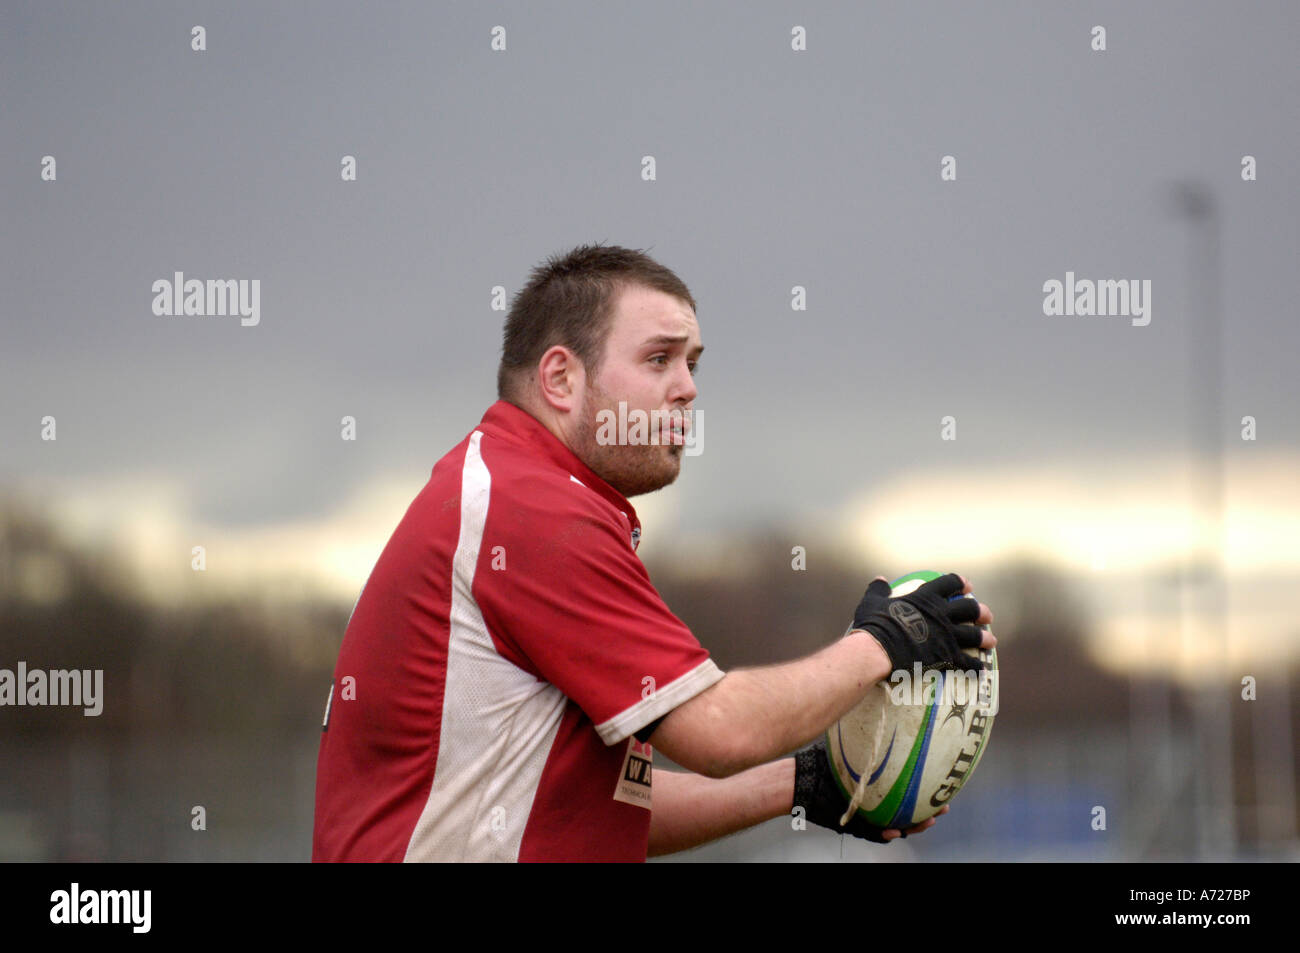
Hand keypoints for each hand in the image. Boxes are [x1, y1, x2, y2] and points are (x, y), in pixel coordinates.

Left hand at [793, 739, 947, 842]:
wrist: (805, 779)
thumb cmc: (826, 759)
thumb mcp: (851, 745)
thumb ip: (869, 734)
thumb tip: (884, 705)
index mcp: (881, 782)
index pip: (910, 785)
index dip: (929, 784)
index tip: (945, 780)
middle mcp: (878, 798)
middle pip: (910, 805)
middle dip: (929, 807)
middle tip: (944, 806)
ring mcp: (869, 812)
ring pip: (898, 822)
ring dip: (913, 824)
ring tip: (926, 821)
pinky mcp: (856, 824)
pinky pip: (874, 832)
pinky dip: (884, 833)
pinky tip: (894, 831)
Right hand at [848, 572, 994, 675]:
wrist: (878, 650)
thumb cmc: (874, 624)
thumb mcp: (872, 602)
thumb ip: (878, 589)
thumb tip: (879, 579)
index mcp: (927, 597)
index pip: (950, 584)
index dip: (960, 583)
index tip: (968, 586)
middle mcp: (942, 614)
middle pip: (969, 609)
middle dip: (980, 612)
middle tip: (986, 616)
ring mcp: (947, 635)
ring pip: (973, 635)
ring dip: (984, 638)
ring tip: (991, 640)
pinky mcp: (947, 656)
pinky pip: (967, 661)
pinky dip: (975, 665)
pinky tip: (981, 667)